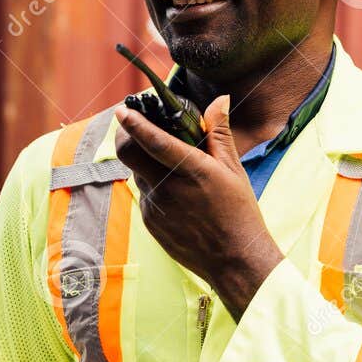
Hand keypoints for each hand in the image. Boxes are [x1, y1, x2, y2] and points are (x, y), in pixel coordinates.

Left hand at [113, 94, 283, 318]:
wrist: (235, 261)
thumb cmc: (240, 212)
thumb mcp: (234, 169)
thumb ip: (220, 133)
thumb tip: (220, 100)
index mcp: (193, 171)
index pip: (155, 142)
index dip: (135, 124)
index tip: (121, 110)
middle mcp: (169, 189)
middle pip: (129, 155)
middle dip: (126, 136)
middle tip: (134, 126)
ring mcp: (155, 208)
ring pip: (137, 173)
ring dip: (146, 163)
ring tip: (172, 167)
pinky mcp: (150, 223)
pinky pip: (145, 195)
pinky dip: (154, 186)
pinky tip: (177, 194)